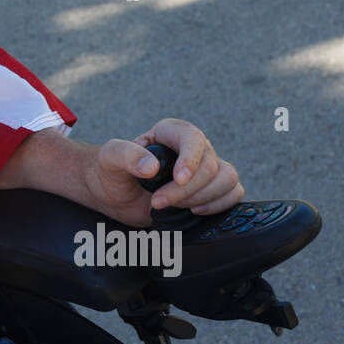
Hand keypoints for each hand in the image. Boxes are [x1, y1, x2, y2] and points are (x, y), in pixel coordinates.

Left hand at [86, 118, 242, 226]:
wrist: (116, 194)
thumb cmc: (113, 172)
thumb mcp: (110, 159)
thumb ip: (126, 155)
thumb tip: (152, 167)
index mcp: (171, 132)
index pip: (193, 139)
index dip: (191, 160)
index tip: (179, 179)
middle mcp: (194, 147)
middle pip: (210, 166)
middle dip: (186, 190)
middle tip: (158, 202)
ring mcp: (205, 168)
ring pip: (227, 178)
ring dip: (204, 198)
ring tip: (177, 207)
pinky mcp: (212, 188)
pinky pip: (234, 193)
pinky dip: (219, 205)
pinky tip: (195, 210)